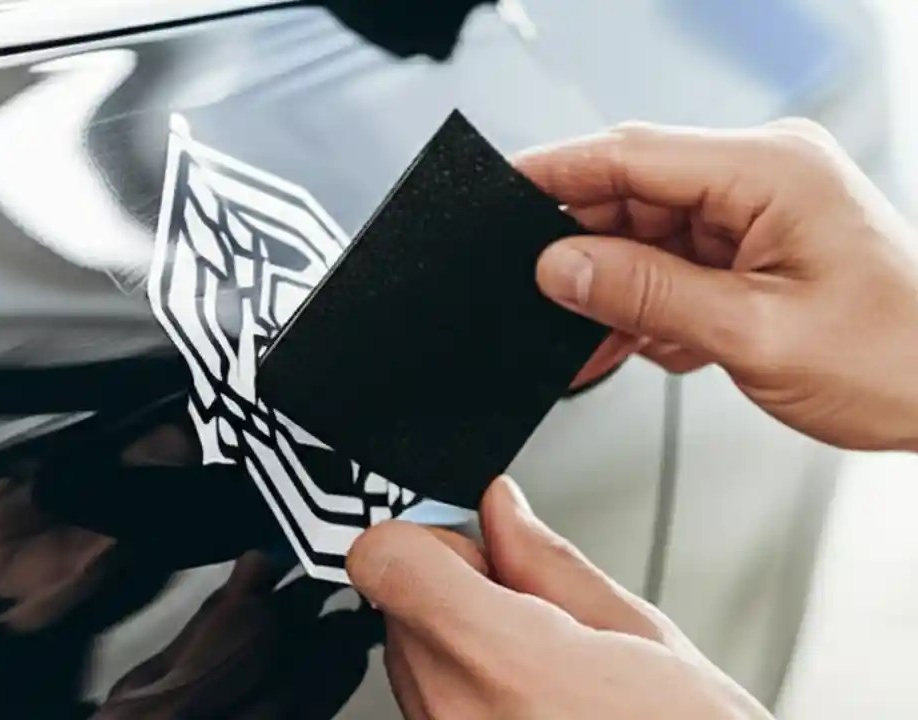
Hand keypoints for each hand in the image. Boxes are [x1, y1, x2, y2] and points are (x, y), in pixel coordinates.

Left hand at [347, 477, 770, 719]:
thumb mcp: (647, 641)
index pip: (385, 557)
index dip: (427, 536)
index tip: (471, 545)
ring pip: (410, 656)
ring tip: (545, 674)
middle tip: (536, 617)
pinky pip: (425, 705)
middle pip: (400, 603)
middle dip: (456, 590)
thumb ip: (553, 566)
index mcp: (504, 663)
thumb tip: (504, 510)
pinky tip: (530, 707)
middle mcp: (453, 712)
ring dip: (458, 644)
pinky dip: (463, 691)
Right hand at [521, 119, 917, 451]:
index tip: (497, 192)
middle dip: (584, 249)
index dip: (555, 171)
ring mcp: (759, 209)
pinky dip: (648, 302)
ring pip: (646, 233)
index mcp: (772, 170)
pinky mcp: (755, 244)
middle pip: (632, 192)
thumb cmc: (896, 358)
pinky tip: (638, 340)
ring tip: (596, 340)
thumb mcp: (755, 333)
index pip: (633, 153)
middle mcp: (764, 175)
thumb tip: (559, 267)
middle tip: (544, 299)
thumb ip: (646, 294)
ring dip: (616, 288)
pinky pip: (674, 260)